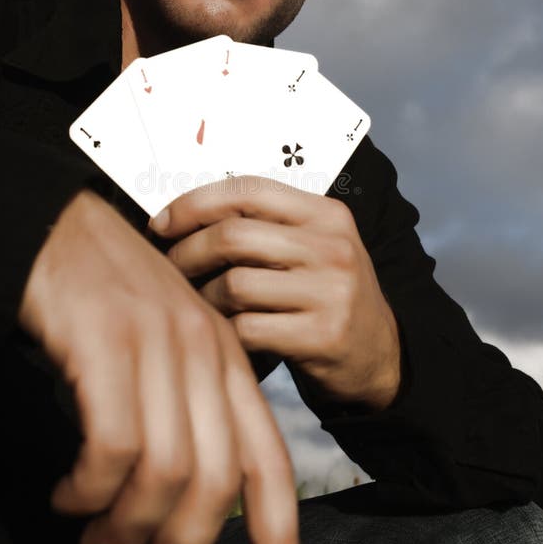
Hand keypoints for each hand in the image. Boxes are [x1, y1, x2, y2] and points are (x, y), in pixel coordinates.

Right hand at [18, 189, 299, 543]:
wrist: (63, 231)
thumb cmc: (112, 298)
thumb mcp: (172, 348)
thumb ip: (192, 410)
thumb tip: (186, 501)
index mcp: (228, 362)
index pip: (270, 461)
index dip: (279, 535)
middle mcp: (205, 356)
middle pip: (218, 484)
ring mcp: (159, 348)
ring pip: (166, 474)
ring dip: (126, 526)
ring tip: (95, 534)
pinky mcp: (109, 344)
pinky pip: (112, 446)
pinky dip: (90, 488)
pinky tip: (70, 492)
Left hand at [149, 177, 400, 409]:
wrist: (381, 353)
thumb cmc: (326, 293)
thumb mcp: (313, 247)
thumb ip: (264, 226)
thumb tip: (182, 217)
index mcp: (326, 213)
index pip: (248, 189)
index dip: (195, 203)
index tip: (162, 223)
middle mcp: (333, 246)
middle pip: (233, 236)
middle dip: (187, 252)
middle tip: (171, 268)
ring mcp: (331, 291)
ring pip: (235, 284)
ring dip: (205, 298)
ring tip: (202, 305)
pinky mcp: (323, 336)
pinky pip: (248, 329)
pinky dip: (225, 332)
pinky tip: (224, 333)